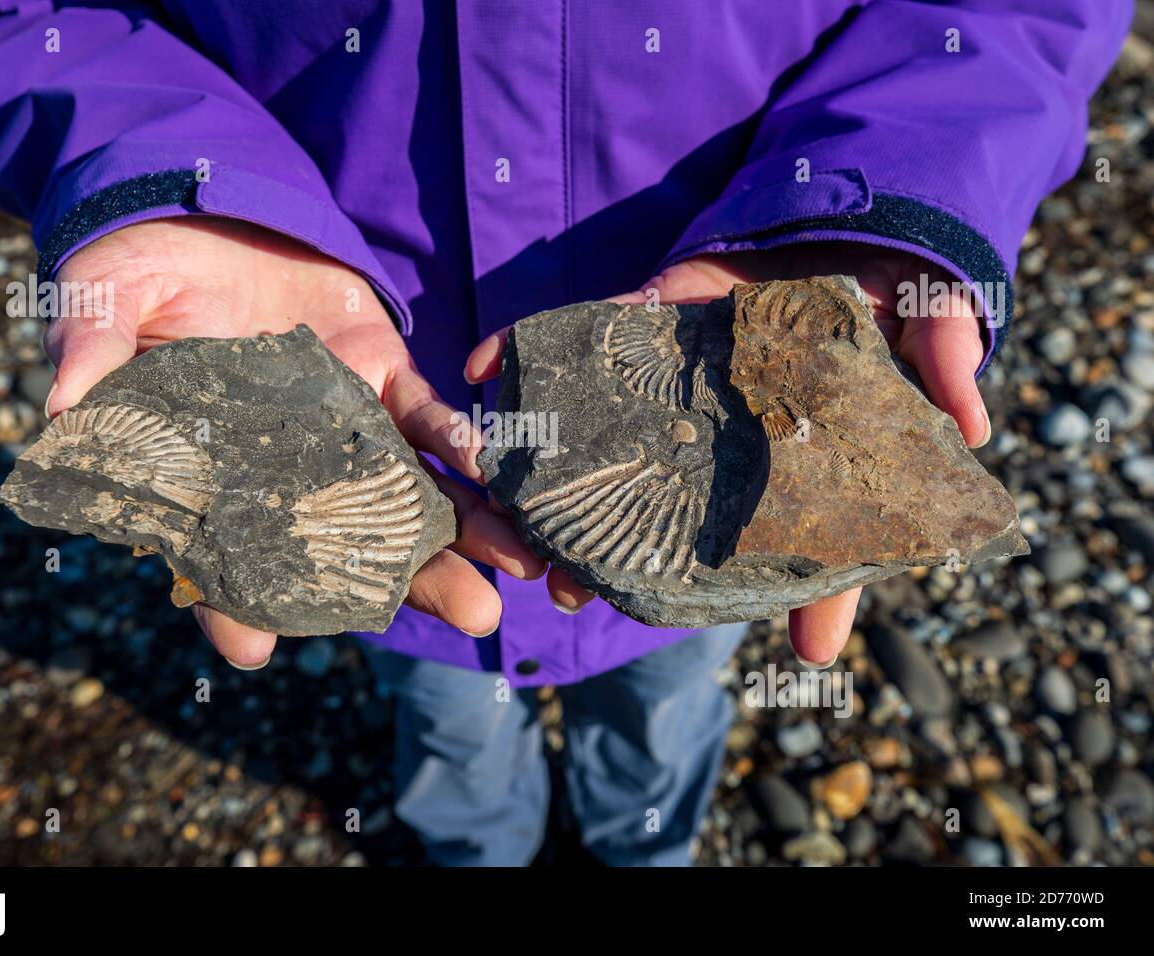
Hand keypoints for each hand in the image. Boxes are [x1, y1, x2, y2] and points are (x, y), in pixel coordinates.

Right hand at [46, 218, 543, 667]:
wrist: (213, 211)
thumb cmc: (141, 268)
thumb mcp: (101, 297)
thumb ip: (91, 347)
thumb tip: (60, 405)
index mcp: (205, 472)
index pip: (213, 553)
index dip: (228, 601)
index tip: (253, 647)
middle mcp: (282, 469)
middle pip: (342, 547)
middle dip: (407, 586)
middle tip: (470, 622)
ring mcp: (339, 429)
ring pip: (402, 497)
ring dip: (461, 534)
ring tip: (515, 576)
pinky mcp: (379, 378)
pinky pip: (423, 419)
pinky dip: (456, 443)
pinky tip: (492, 468)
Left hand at [465, 242, 988, 665]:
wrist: (842, 207)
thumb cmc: (887, 278)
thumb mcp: (931, 312)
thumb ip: (945, 359)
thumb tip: (979, 428)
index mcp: (795, 451)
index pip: (799, 532)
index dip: (809, 590)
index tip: (792, 647)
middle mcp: (729, 433)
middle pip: (677, 509)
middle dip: (628, 556)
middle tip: (582, 598)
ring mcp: (682, 380)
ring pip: (616, 443)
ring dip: (562, 484)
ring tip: (516, 530)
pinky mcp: (651, 318)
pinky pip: (584, 338)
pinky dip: (526, 349)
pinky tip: (479, 370)